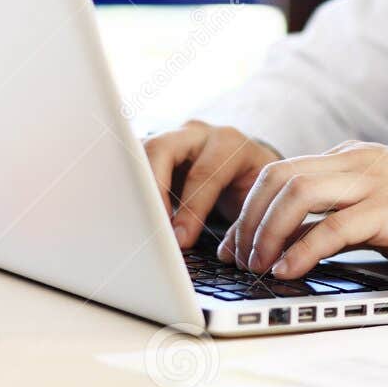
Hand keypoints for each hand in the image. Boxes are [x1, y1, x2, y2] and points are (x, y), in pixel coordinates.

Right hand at [142, 120, 279, 248]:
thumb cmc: (252, 185)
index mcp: (230, 143)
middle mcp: (198, 133)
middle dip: (152, 190)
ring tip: (138, 220)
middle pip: (162, 149)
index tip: (180, 240)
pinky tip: (133, 211)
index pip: (204, 174)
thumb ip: (241, 221)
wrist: (248, 165)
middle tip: (151, 226)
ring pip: (141, 151)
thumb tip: (225, 253)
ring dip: (135, 186)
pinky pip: (134, 161)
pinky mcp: (155, 147)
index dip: (191, 210)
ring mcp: (173, 136)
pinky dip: (130, 185)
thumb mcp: (257, 200)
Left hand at [218, 141, 387, 277]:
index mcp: (350, 159)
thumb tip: (299, 246)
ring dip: (267, 233)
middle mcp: (355, 163)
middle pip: (277, 179)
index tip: (233, 242)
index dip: (247, 209)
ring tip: (260, 265)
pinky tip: (290, 269)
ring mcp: (373, 182)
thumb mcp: (382, 208)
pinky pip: (333, 225)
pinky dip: (303, 249)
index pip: (280, 173)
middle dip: (247, 220)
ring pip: (295, 195)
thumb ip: (342, 218)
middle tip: (237, 257)